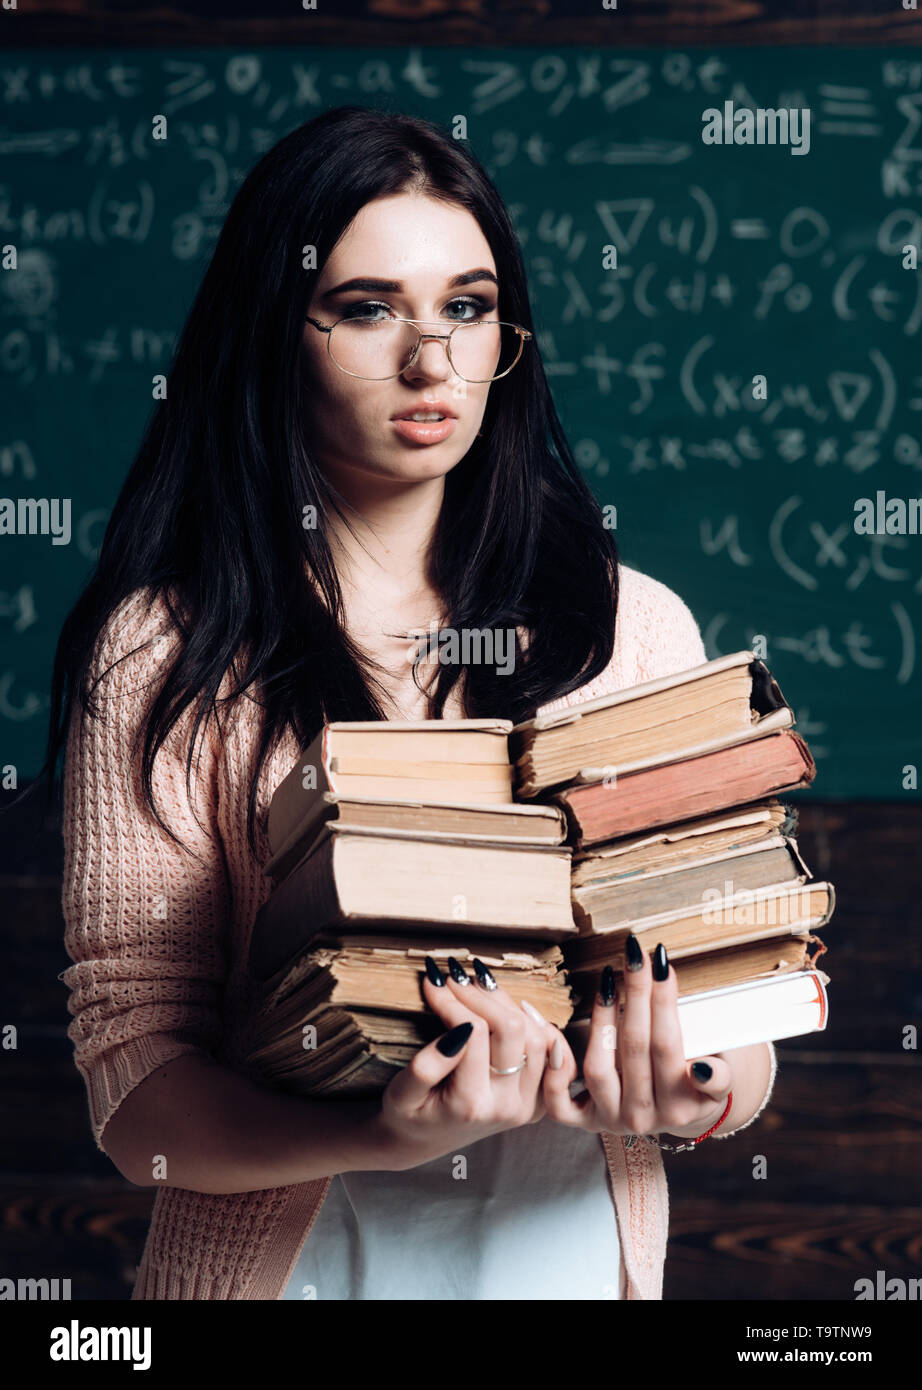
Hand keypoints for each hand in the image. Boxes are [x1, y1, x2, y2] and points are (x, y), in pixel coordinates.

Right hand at [373, 952, 557, 1170]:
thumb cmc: (408, 1114)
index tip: (434, 981)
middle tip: (456, 976)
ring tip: (478, 988)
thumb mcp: (401, 1094)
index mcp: (470, 1104)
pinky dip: (538, 1026)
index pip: (474, 1034)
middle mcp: (506, 1106)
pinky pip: (551, 1055)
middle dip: (482, 995)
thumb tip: (456, 1031)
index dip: (452, 1001)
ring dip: (508, 1004)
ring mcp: (527, 1105)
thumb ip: (426, 1067)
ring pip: (536, 1036)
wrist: (423, 1142)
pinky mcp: (537, 1101)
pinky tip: (512, 1009)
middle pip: (512, 1030)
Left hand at [538, 935, 731, 1139]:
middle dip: (636, 994)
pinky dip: (554, 1076)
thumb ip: (718, 1078)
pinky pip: (559, 1105)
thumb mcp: (719, 1083)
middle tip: (635, 954)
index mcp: (681, 1107)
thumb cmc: (694, 1084)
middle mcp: (643, 1117)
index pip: (669, 1046)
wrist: (674, 1113)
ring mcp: (611, 1120)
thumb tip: (702, 1070)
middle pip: (635, 1047)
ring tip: (611, 979)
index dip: (664, 1003)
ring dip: (602, 1018)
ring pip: (598, 1067)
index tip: (662, 964)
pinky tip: (558, 1037)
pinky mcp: (584, 1122)